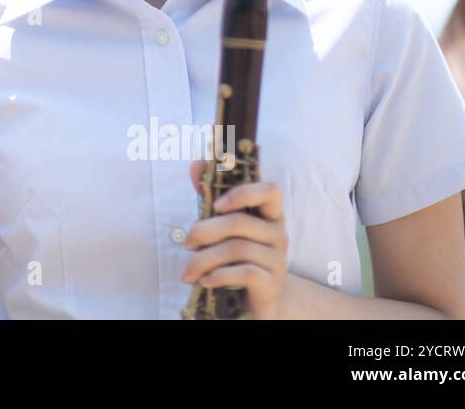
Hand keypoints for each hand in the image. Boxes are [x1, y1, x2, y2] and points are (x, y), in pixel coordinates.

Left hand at [183, 159, 288, 318]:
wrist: (255, 300)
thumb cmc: (236, 256)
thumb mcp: (222, 225)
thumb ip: (211, 195)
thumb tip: (197, 163)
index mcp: (269, 214)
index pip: (270, 191)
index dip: (243, 192)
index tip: (217, 204)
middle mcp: (279, 234)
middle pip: (239, 222)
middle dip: (204, 231)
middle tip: (185, 243)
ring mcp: (278, 259)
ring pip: (237, 249)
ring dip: (204, 259)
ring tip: (187, 271)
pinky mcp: (272, 284)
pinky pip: (245, 273)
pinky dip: (219, 275)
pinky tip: (204, 281)